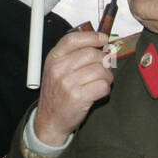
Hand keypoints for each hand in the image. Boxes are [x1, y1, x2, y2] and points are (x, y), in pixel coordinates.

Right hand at [32, 28, 114, 145]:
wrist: (50, 120)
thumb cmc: (57, 93)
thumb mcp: (56, 70)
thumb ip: (73, 55)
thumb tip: (99, 43)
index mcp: (53, 59)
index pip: (73, 39)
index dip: (92, 37)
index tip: (103, 39)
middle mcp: (59, 69)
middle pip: (92, 54)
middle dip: (104, 61)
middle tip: (104, 68)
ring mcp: (68, 83)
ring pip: (101, 70)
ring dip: (107, 76)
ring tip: (100, 82)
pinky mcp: (78, 97)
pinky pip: (103, 86)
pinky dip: (105, 89)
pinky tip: (98, 92)